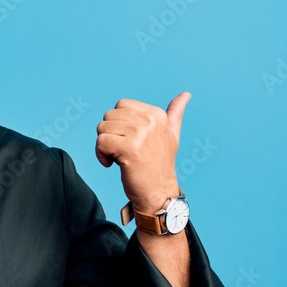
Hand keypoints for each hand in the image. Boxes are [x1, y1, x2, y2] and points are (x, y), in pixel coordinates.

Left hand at [95, 92, 189, 213]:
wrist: (159, 192)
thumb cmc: (160, 165)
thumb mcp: (171, 135)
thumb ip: (175, 114)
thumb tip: (186, 94)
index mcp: (157, 114)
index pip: (121, 105)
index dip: (117, 123)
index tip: (126, 139)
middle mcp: (150, 121)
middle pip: (109, 116)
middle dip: (109, 134)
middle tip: (120, 150)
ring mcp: (140, 133)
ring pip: (102, 128)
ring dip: (104, 146)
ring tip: (117, 157)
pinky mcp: (129, 148)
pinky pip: (101, 141)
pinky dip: (100, 154)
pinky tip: (111, 164)